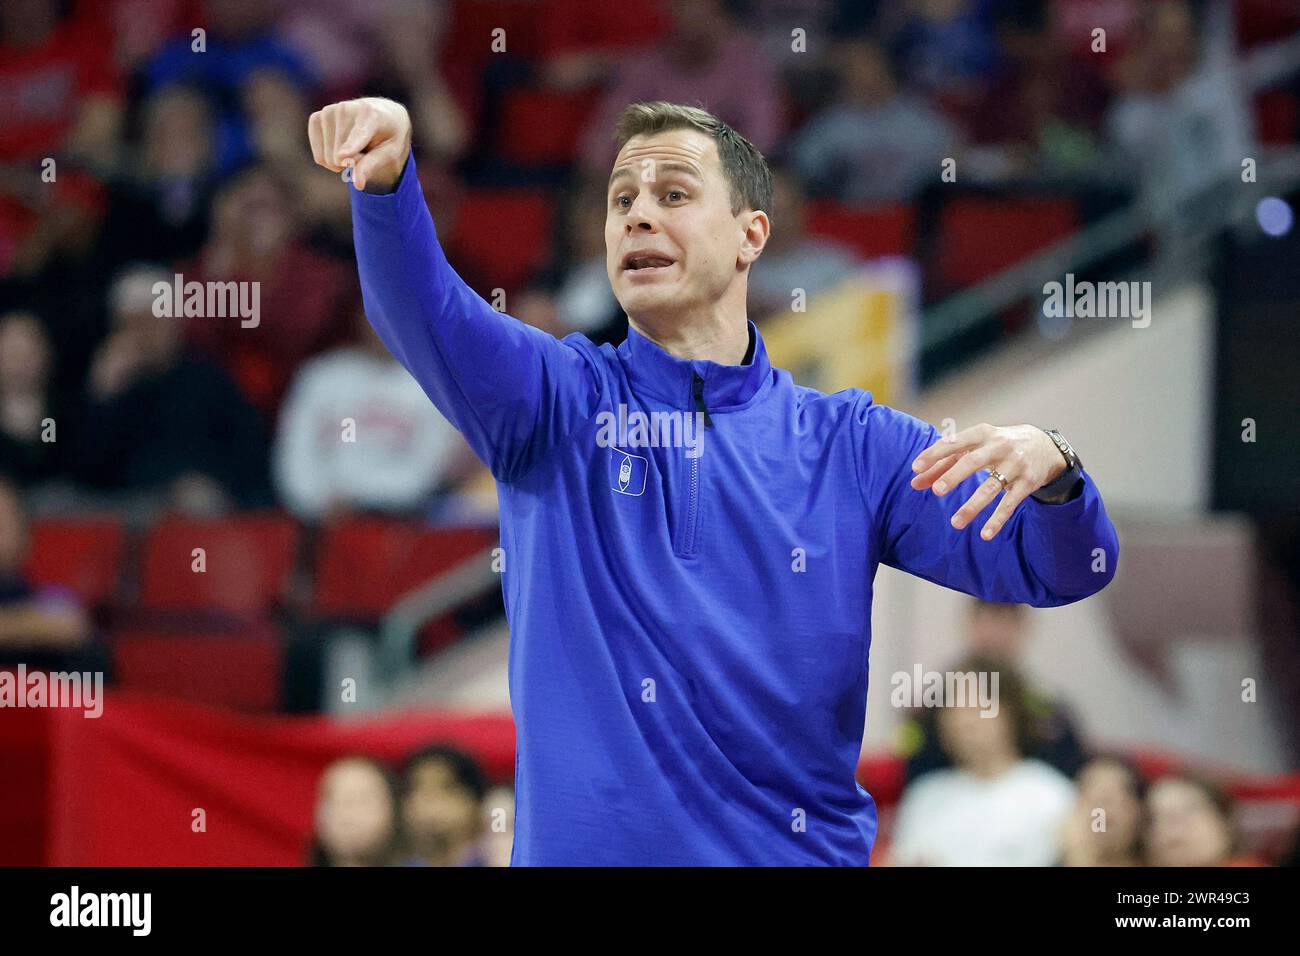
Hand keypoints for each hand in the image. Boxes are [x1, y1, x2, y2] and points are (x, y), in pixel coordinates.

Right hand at [308, 97, 411, 192]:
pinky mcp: (316, 119)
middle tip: (365, 152)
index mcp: (370, 114)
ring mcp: (328, 112)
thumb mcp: (390, 152)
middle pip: (339, 157)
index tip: (343, 156)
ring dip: (341, 162)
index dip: (350, 147)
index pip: (358, 135)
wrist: (380, 113)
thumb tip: (358, 185)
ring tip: (354, 147)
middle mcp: (345, 108)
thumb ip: (372, 165)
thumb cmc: (387, 135)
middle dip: (352, 164)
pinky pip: (319, 157)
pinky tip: (340, 146)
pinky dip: (329, 159)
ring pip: (327, 159)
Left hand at [909, 424, 1067, 540]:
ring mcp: (1015, 465)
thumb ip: (944, 464)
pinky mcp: (1028, 483)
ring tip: (955, 523)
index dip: (935, 453)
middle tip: (937, 490)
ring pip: (992, 487)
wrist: (1044, 446)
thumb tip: (915, 483)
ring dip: (973, 505)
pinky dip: (997, 519)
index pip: (955, 442)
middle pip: (974, 461)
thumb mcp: (974, 448)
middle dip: (954, 475)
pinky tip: (985, 534)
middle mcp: (1000, 446)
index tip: (916, 467)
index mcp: (982, 433)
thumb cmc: (997, 446)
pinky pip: (1010, 503)